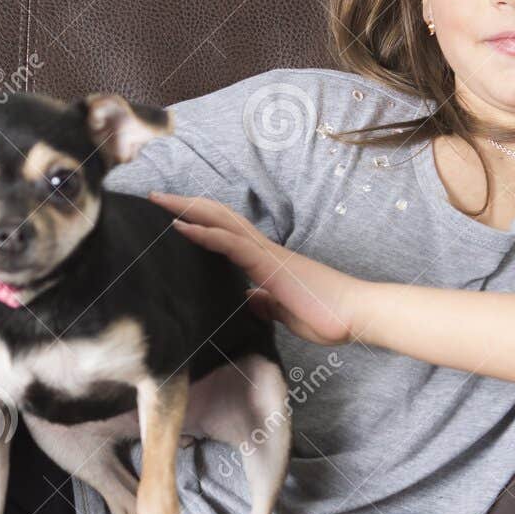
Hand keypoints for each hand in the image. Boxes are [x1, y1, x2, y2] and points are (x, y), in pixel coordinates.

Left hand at [148, 191, 364, 345]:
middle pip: (220, 217)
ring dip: (188, 209)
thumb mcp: (288, 314)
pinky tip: (181, 226)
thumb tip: (250, 299)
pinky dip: (204, 233)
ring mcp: (267, 255)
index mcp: (268, 261)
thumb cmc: (330, 317)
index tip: (173, 216)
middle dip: (187, 205)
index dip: (201, 220)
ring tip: (160, 200)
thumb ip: (268, 304)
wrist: (358, 315)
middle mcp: (265, 251)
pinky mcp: (270, 266)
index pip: (227, 233)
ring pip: (222, 222)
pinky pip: (231, 244)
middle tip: (156, 196)